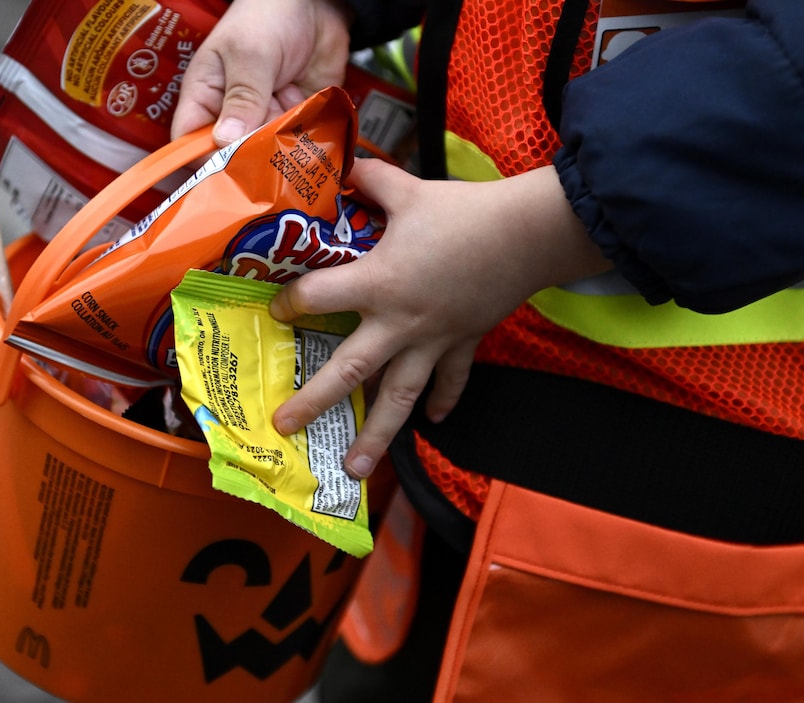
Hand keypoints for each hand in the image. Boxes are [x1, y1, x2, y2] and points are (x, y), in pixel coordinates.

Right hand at [171, 0, 352, 145]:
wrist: (317, 3)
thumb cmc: (268, 14)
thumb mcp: (250, 53)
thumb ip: (242, 96)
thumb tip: (224, 140)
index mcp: (205, 96)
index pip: (189, 142)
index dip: (201, 162)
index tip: (222, 175)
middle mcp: (233, 114)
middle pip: (231, 156)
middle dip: (249, 160)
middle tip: (268, 156)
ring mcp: (265, 120)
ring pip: (267, 155)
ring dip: (281, 151)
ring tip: (293, 137)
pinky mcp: (295, 122)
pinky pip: (297, 146)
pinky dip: (305, 146)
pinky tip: (312, 136)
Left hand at [269, 159, 611, 477]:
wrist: (529, 234)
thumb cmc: (464, 213)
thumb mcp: (409, 190)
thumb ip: (371, 180)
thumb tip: (344, 163)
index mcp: (378, 283)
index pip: (318, 297)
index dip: (290, 302)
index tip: (274, 310)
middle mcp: (399, 322)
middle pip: (350, 370)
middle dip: (315, 401)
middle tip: (284, 427)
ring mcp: (433, 341)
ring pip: (398, 396)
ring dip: (376, 435)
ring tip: (353, 469)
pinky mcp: (463, 344)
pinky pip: (450, 381)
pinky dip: (444, 401)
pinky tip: (434, 422)